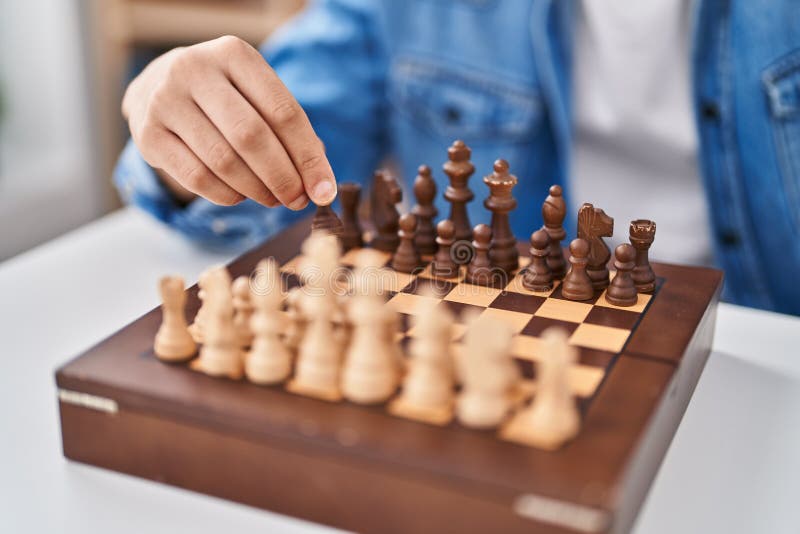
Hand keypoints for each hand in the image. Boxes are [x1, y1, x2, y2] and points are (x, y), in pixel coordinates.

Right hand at [122, 36, 335, 208]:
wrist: (157, 87)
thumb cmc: (226, 98)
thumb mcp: (258, 97)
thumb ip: (292, 133)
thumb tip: (321, 185)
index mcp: (234, 54)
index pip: (283, 113)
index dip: (308, 158)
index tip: (324, 191)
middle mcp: (195, 69)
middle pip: (252, 137)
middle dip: (283, 178)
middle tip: (297, 200)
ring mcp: (165, 100)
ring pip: (224, 161)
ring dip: (257, 190)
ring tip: (273, 199)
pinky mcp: (148, 134)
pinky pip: (197, 178)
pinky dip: (227, 196)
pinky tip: (241, 196)